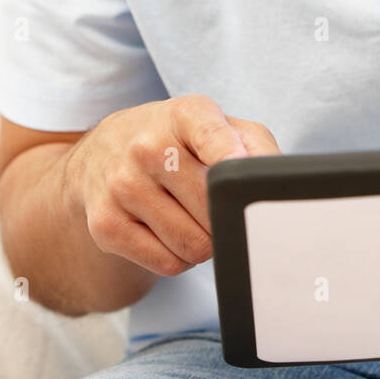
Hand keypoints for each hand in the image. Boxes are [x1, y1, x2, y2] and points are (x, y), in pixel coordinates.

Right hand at [65, 94, 280, 276]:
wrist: (103, 152)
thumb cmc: (176, 140)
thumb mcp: (217, 125)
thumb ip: (256, 147)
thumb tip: (277, 183)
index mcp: (184, 114)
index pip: (213, 136)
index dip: (231, 158)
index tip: (240, 170)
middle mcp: (147, 145)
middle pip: (213, 208)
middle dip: (224, 217)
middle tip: (216, 208)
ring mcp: (122, 185)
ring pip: (193, 244)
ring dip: (204, 243)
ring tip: (193, 220)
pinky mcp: (105, 224)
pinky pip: (167, 264)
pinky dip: (179, 259)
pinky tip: (170, 234)